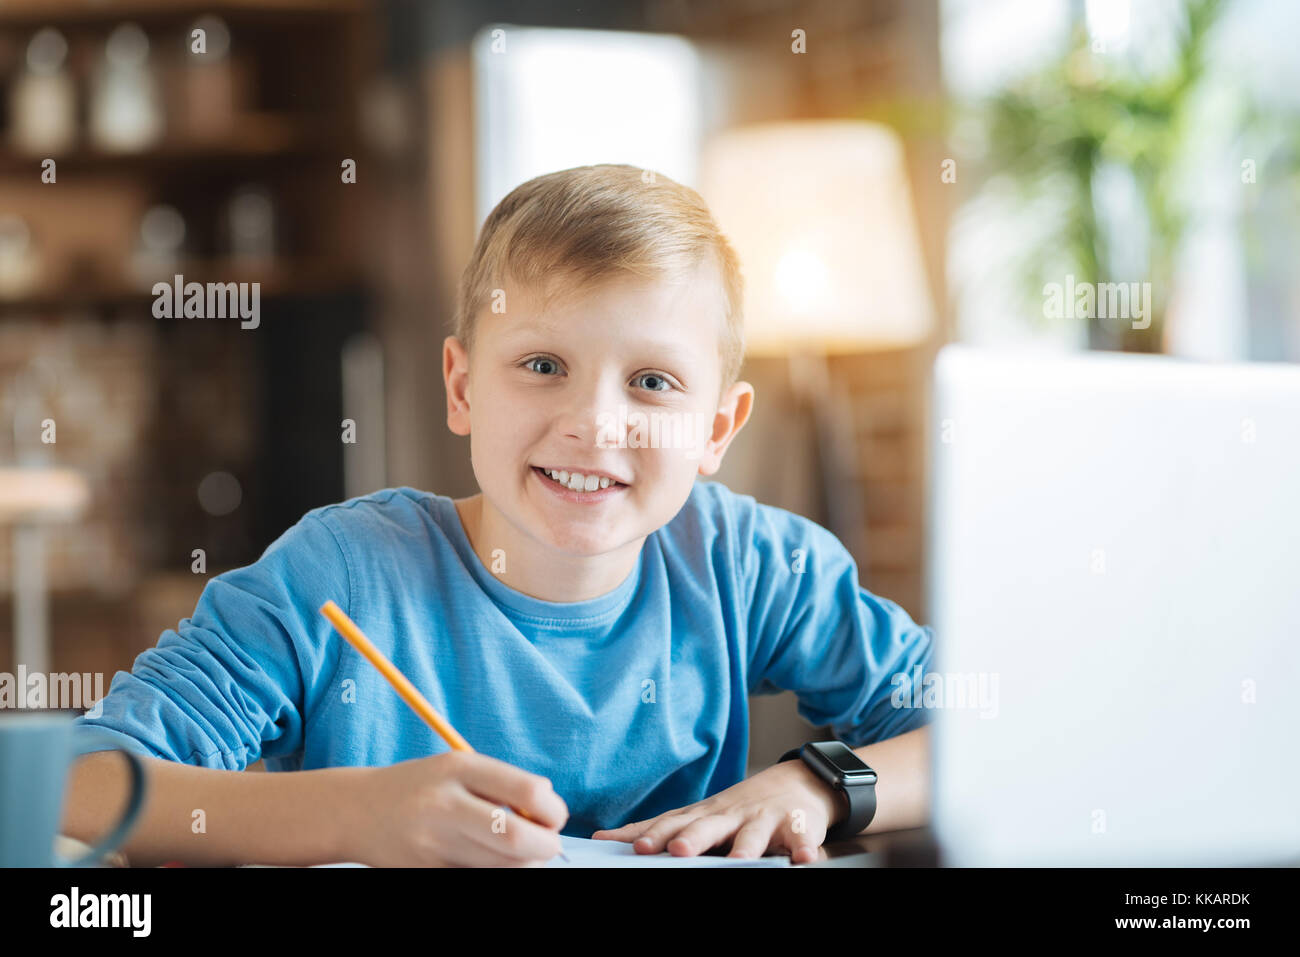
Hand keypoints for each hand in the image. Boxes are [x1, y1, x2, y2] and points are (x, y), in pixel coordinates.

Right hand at [343, 751, 567, 866]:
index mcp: (458, 768)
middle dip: (547, 846)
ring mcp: (432, 844)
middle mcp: (444, 805)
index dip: (553, 810)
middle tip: (548, 843)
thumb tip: (549, 809)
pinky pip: (477, 879)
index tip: (553, 816)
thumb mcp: (457, 767)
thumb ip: (503, 784)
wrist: (356, 811)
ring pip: (503, 867)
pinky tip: (489, 860)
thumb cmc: (419, 786)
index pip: (528, 793)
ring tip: (519, 851)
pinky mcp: (424, 872)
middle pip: (519, 839)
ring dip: (524, 863)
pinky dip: (495, 872)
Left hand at [590, 760, 844, 863]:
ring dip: (746, 848)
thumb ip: (658, 828)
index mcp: (704, 816)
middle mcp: (731, 816)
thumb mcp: (699, 816)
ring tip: (740, 862)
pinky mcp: (798, 825)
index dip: (655, 836)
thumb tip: (603, 837)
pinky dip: (804, 848)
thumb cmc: (738, 809)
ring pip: (754, 835)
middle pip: (708, 827)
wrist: (798, 782)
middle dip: (692, 839)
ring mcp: (765, 820)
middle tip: (677, 851)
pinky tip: (803, 860)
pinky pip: (802, 838)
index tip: (633, 848)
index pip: (674, 825)